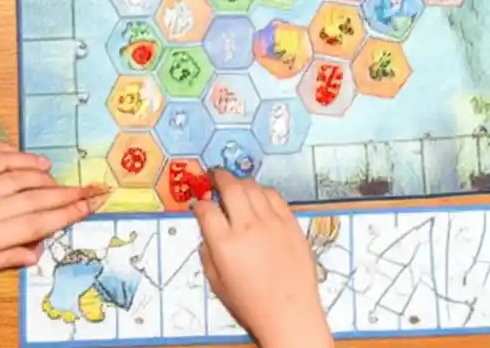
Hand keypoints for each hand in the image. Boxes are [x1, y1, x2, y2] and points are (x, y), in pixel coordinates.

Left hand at [0, 142, 104, 290]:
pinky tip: (21, 156)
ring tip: (52, 172)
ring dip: (40, 169)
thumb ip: (6, 257)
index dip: (73, 210)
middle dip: (70, 190)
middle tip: (92, 185)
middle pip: (39, 193)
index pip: (45, 218)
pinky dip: (10, 151)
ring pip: (19, 169)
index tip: (94, 202)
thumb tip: (36, 252)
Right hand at [192, 170, 330, 347]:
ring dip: (240, 182)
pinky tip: (258, 195)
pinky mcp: (290, 223)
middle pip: (230, 187)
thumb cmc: (252, 303)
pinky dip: (262, 191)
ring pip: (253, 187)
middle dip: (218, 177)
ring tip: (234, 184)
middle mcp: (248, 228)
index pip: (206, 209)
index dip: (198, 203)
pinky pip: (275, 196)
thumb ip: (208, 252)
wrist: (289, 312)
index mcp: (226, 244)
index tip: (198, 204)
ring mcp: (272, 222)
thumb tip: (207, 231)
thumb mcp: (217, 282)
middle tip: (213, 176)